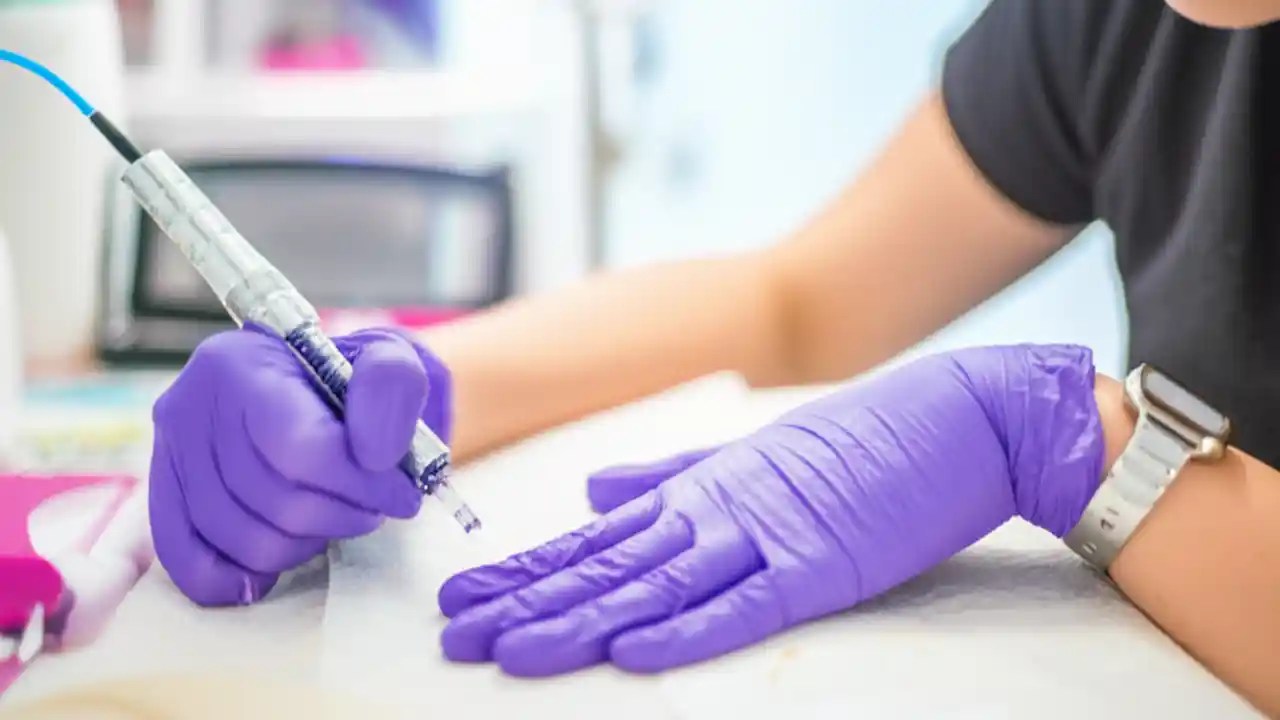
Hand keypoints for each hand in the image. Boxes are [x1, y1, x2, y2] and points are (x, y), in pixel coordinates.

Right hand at [149, 326, 450, 606]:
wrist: (324, 391)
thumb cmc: (357, 380)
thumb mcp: (394, 359)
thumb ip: (393, 386)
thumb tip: (373, 455)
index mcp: (240, 362)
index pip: (297, 446)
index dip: (361, 483)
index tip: (403, 494)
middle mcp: (188, 405)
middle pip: (272, 498)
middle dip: (342, 514)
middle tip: (375, 507)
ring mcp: (168, 458)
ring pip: (242, 539)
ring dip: (308, 543)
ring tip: (337, 517)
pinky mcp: (164, 504)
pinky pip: (192, 568)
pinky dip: (243, 579)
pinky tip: (282, 566)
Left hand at [437, 345, 1103, 675]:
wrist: (957, 415)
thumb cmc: (859, 443)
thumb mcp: (749, 456)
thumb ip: (670, 476)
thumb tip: (596, 491)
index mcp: (697, 493)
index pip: (594, 542)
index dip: (526, 574)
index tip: (463, 602)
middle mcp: (714, 513)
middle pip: (604, 567)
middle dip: (524, 605)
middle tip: (452, 636)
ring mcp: (765, 537)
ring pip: (654, 586)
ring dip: (578, 620)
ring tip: (508, 650)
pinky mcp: (821, 565)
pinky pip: (743, 604)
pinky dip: (687, 629)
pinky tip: (631, 649)